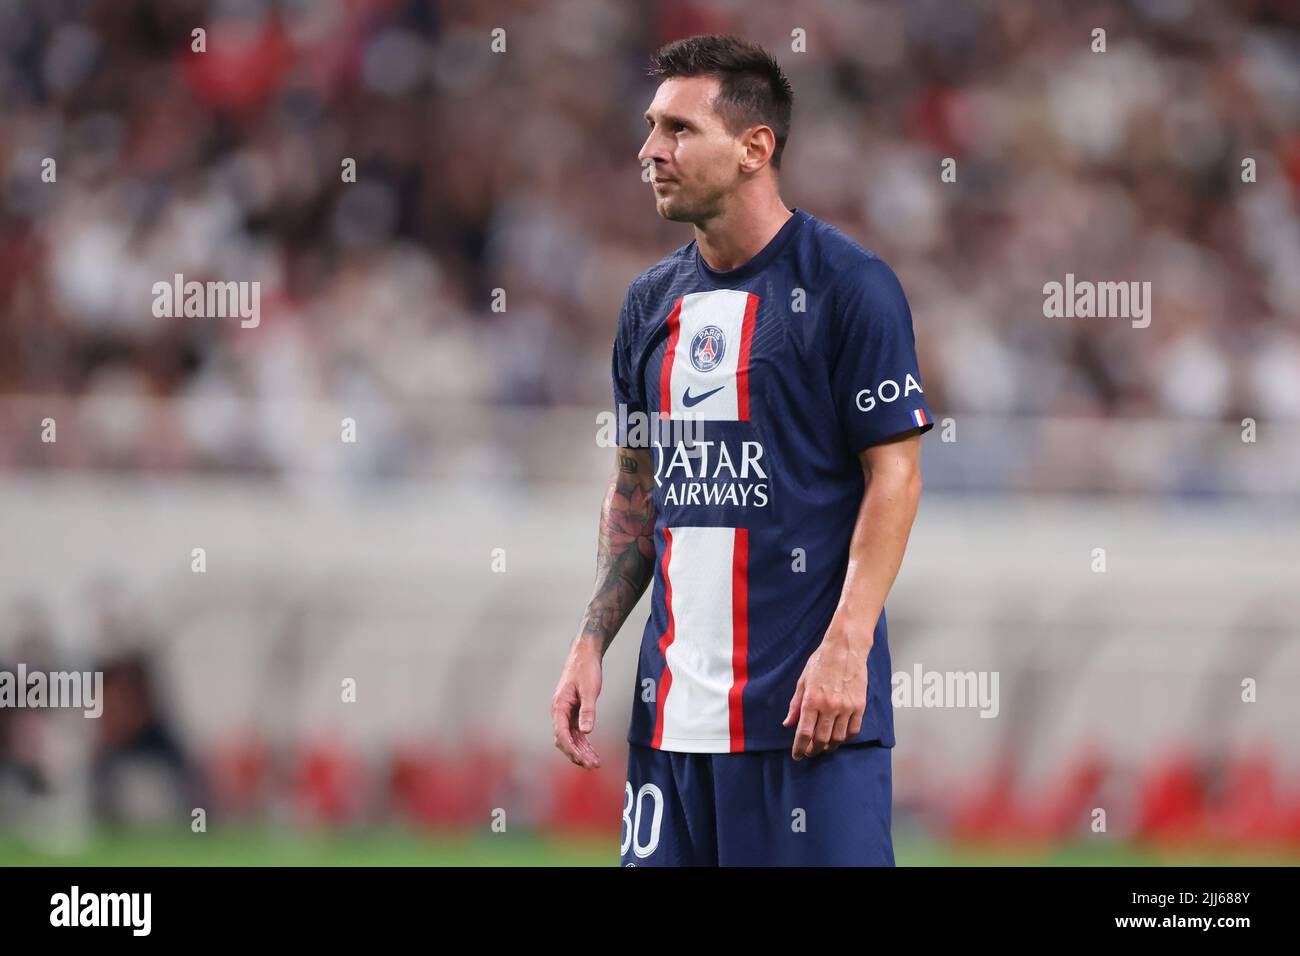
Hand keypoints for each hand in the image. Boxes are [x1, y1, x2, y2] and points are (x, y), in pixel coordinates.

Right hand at [551, 636, 603, 768]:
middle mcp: (559, 712)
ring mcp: (565, 713)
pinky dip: (584, 743)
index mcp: (559, 707)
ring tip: (595, 763)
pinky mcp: (573, 712)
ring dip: (581, 751)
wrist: (585, 654)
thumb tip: (586, 732)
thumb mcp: (590, 689)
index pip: (561, 734)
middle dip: (577, 754)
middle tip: (593, 765)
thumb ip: (588, 710)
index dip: (572, 749)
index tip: (583, 760)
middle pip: (564, 740)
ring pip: (570, 738)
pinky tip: (593, 752)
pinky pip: (576, 732)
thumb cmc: (586, 669)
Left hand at [782, 617, 869, 760]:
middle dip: (813, 750)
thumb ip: (795, 705)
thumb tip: (788, 724)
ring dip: (829, 747)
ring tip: (823, 747)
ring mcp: (846, 707)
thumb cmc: (821, 662)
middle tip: (809, 752)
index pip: (804, 733)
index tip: (797, 755)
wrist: (845, 648)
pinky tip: (838, 738)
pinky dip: (845, 738)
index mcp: (812, 700)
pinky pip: (853, 730)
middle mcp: (829, 706)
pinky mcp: (859, 706)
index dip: (799, 748)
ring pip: (838, 738)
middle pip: (821, 740)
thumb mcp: (802, 681)